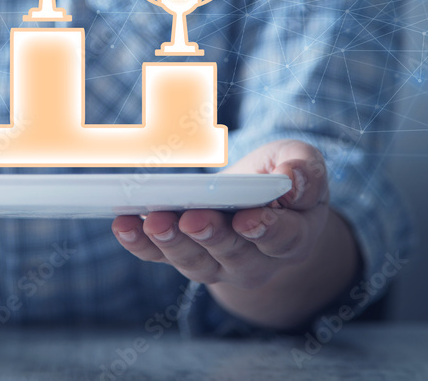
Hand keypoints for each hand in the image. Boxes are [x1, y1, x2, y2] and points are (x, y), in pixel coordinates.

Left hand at [112, 139, 335, 292]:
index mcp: (293, 237)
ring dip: (171, 242)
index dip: (266, 230)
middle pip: (233, 254)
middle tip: (192, 219)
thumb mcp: (300, 163)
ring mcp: (217, 264)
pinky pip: (160, 256)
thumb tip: (292, 179)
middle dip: (211, 236)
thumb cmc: (281, 177)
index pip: (282, 239)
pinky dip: (139, 243)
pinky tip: (122, 224)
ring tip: (152, 221)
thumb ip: (305, 171)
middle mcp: (256, 261)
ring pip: (195, 262)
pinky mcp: (184, 256)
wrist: (258, 203)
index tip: (248, 218)